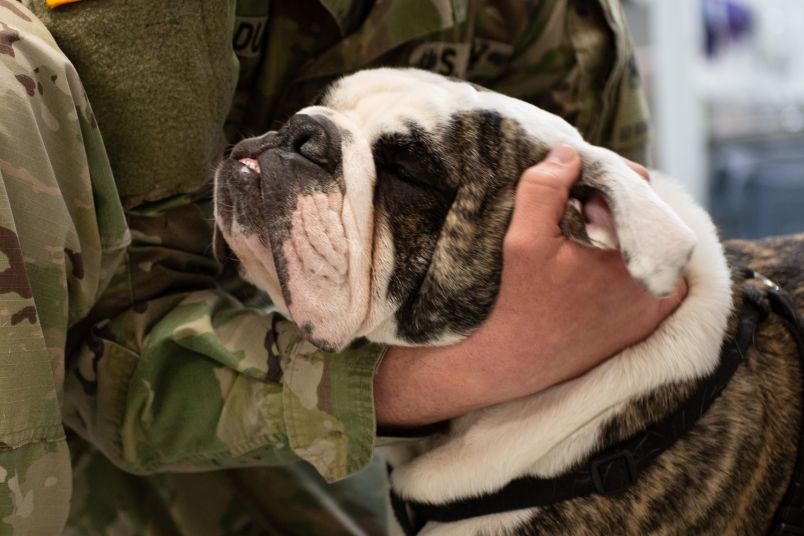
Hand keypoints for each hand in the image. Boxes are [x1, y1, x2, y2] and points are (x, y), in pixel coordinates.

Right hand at [374, 145, 686, 428]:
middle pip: (645, 217)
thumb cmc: (522, 302)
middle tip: (573, 206)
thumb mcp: (524, 239)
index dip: (604, 177)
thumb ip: (544, 188)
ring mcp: (661, 305)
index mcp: (643, 256)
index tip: (573, 183)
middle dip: (611, 204)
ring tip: (578, 235)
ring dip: (617, 230)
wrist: (520, 363)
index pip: (638, 191)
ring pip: (645, 243)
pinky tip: (589, 262)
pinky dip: (623, 258)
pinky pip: (645, 272)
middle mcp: (665, 283)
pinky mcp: (651, 321)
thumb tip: (570, 154)